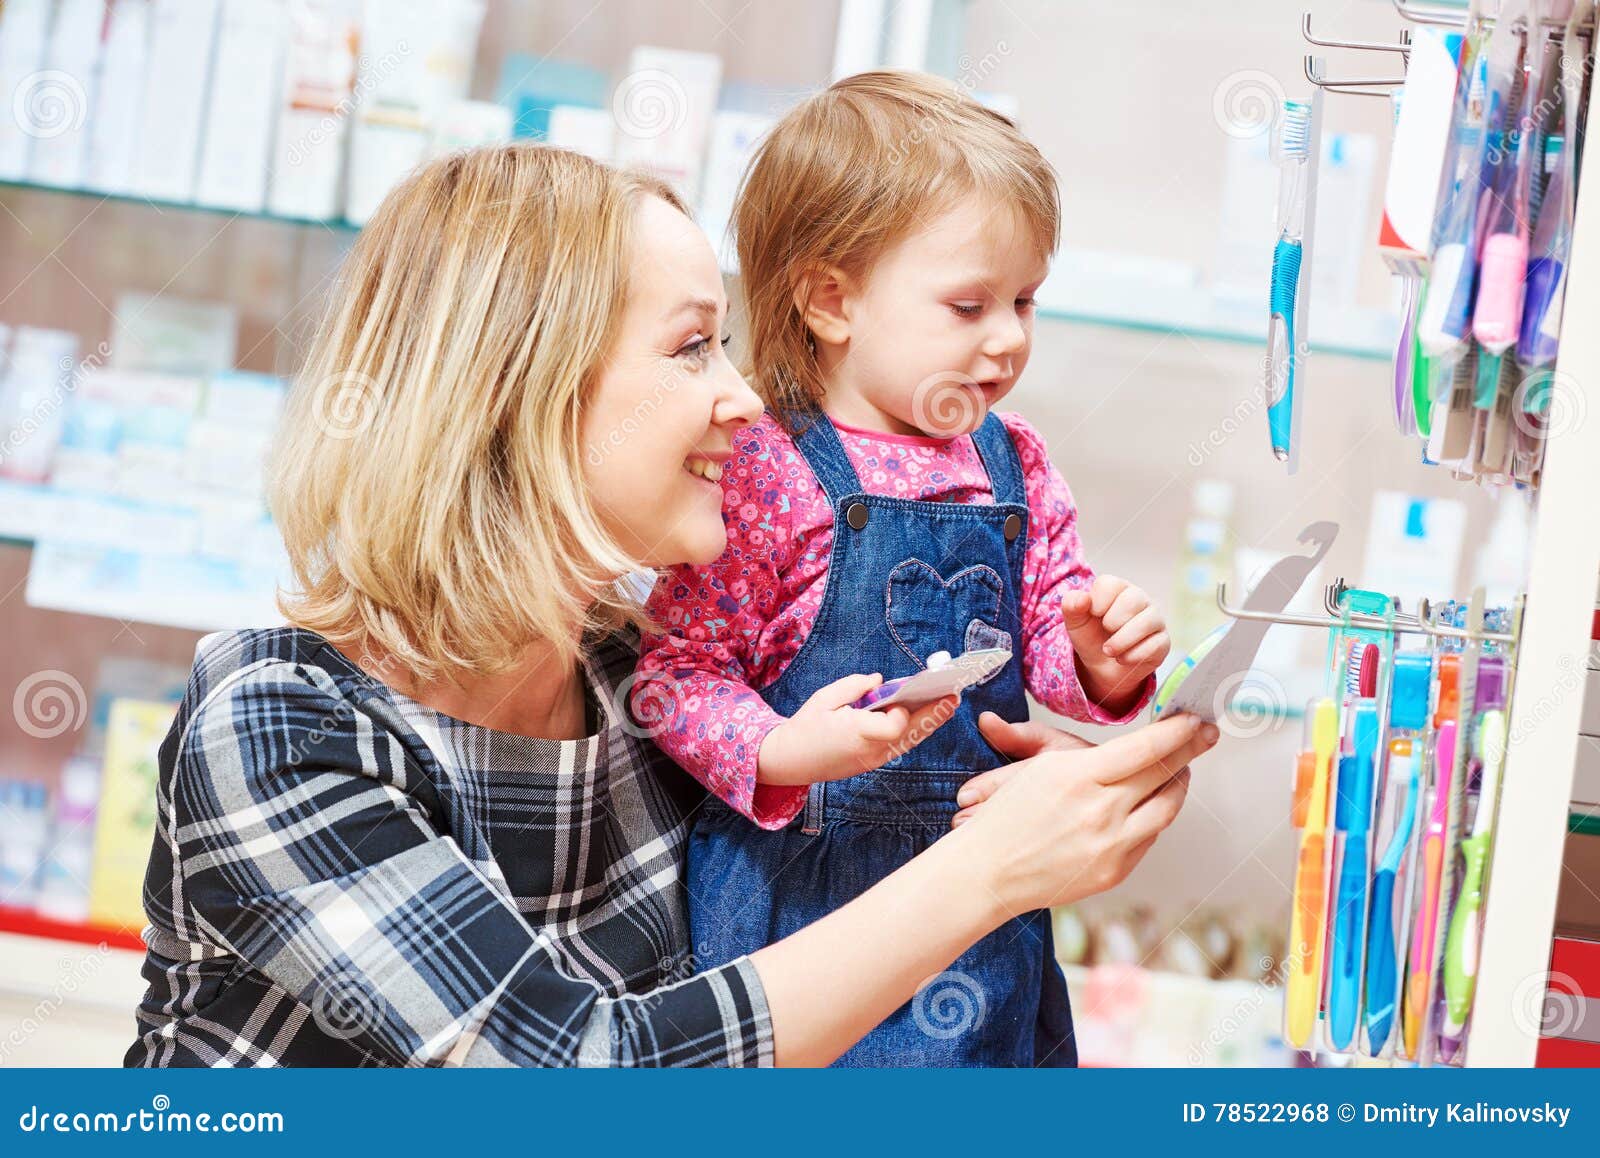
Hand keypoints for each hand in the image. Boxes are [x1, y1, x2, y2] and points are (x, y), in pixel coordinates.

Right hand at [757, 672, 960, 786]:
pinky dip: (915, 730)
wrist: (790, 762)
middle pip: (912, 734)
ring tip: (947, 702)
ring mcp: (873, 759)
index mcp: (855, 733)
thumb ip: (853, 686)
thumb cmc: (805, 727)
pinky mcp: (873, 762)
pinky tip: (924, 715)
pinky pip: (901, 745)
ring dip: (930, 722)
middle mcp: (870, 750)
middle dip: (935, 714)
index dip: (902, 711)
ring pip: (910, 741)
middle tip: (954, 695)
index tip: (900, 696)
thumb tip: (880, 680)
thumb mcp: (823, 699)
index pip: (894, 726)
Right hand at [942, 712, 1215, 914]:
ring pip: (1167, 808)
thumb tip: (1036, 718)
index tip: (1194, 718)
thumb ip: (1052, 740)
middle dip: (1192, 749)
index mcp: (1078, 777)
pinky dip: (1154, 815)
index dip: (1177, 732)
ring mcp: (1112, 845)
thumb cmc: (1004, 815)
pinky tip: (1150, 802)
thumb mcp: (1029, 767)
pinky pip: (1149, 836)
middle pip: (1165, 774)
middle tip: (1207, 732)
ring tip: (1181, 769)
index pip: (1145, 749)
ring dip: (1179, 784)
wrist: (988, 874)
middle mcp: (1101, 811)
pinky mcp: (1115, 871)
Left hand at [1062, 575, 1170, 714]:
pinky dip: (1131, 657)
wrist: (1102, 667)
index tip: (1094, 615)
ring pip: (1146, 623)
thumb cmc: (1090, 636)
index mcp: (1118, 588)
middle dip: (1111, 622)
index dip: (1097, 602)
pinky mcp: (1163, 642)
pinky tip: (1123, 658)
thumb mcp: (1075, 622)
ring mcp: (1155, 619)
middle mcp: (1140, 599)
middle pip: (1132, 600)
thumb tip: (1083, 599)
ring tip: (1108, 650)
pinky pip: (1153, 646)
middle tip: (1105, 632)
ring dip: (1120, 642)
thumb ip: (1072, 606)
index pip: (1110, 584)